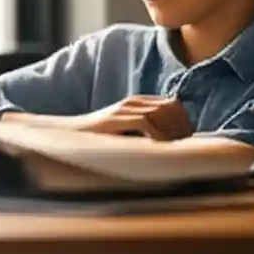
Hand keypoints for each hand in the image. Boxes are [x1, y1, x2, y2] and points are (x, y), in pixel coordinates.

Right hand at [74, 95, 193, 140]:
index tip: (186, 141)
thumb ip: (144, 133)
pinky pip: (146, 122)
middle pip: (171, 107)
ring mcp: (123, 109)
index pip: (172, 104)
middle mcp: (132, 102)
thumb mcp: (125, 133)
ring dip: (172, 132)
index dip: (184, 122)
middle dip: (182, 128)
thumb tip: (171, 147)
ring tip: (174, 151)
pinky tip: (158, 150)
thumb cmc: (96, 141)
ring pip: (161, 113)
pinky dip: (157, 136)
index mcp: (136, 103)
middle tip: (184, 148)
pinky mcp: (115, 118)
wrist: (67, 136)